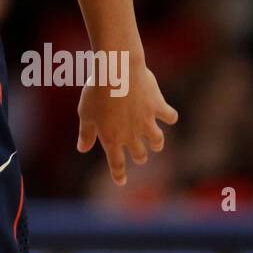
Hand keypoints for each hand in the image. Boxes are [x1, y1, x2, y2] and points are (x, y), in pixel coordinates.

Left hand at [77, 60, 178, 185]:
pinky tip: (167, 115)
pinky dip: (170, 117)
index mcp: (111, 138)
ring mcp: (146, 121)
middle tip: (140, 156)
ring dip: (157, 143)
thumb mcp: (86, 113)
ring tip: (156, 143)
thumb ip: (86, 133)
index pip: (116, 163)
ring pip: (158, 141)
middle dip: (140, 156)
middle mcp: (131, 134)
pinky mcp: (158, 107)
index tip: (121, 181)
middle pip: (140, 154)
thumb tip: (82, 149)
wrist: (116, 71)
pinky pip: (170, 117)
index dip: (119, 174)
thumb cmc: (96, 90)